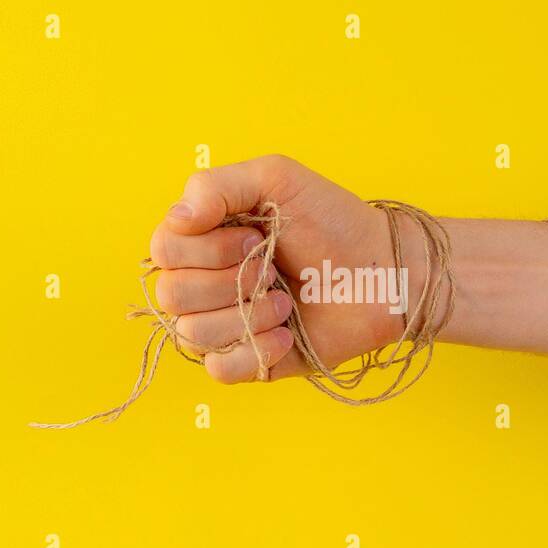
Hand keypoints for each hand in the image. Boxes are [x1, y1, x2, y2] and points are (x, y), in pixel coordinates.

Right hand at [149, 154, 547, 387]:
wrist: (384, 270)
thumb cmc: (333, 220)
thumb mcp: (276, 178)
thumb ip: (216, 185)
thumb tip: (177, 218)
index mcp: (204, 239)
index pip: (163, 251)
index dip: (206, 249)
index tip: (256, 237)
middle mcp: (207, 283)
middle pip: (172, 296)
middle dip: (230, 281)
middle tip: (273, 268)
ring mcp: (227, 325)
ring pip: (194, 335)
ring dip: (248, 315)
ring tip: (287, 300)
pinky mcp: (251, 361)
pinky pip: (221, 370)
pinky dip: (255, 351)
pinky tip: (286, 334)